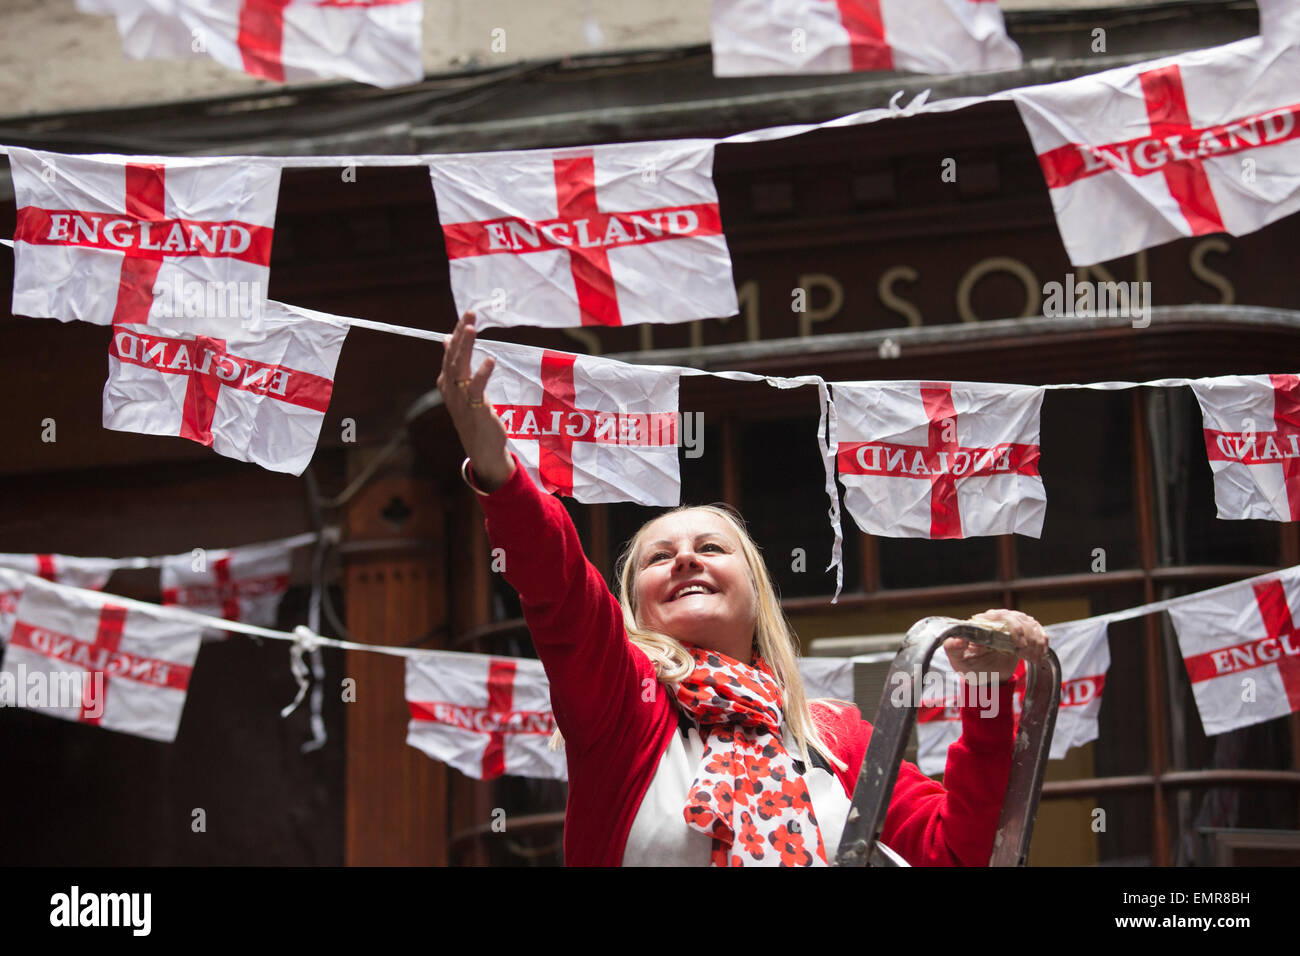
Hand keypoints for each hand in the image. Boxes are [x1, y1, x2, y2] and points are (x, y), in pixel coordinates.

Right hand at [436, 311, 513, 491]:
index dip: (458, 333)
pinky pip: (476, 389)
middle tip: (470, 314)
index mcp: (447, 383)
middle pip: (453, 357)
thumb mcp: (464, 388)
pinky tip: (489, 360)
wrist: (482, 449)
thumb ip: (457, 365)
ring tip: (472, 329)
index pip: (450, 353)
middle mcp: (450, 390)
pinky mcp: (475, 410)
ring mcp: (460, 400)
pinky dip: (482, 374)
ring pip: (460, 369)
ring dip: (465, 348)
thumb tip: (449, 339)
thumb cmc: (474, 416)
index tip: (467, 315)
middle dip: (461, 334)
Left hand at [943, 608, 1048, 683]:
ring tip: (1030, 658)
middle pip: (1018, 618)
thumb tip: (958, 640)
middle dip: (1026, 636)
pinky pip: (1039, 632)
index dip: (1012, 629)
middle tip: (1024, 653)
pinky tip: (1037, 656)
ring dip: (1034, 642)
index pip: (999, 615)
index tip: (1018, 645)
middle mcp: (999, 618)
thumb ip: (953, 648)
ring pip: (1031, 625)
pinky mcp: (1026, 631)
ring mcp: (1014, 623)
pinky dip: (1042, 644)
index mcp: (983, 621)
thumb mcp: (959, 659)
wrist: (986, 675)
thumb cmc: (970, 664)